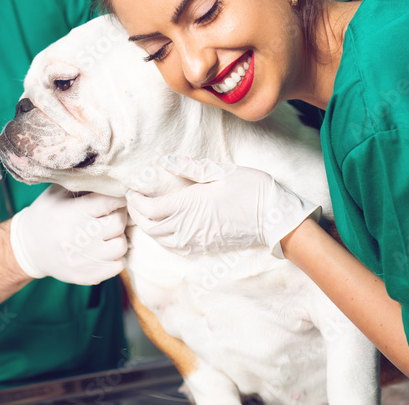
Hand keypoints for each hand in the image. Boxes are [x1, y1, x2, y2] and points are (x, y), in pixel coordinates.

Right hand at [9, 185, 127, 285]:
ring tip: (108, 232)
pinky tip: (104, 248)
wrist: (29, 248)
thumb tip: (111, 176)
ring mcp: (83, 260)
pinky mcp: (86, 276)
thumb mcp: (57, 192)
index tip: (116, 195)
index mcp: (71, 214)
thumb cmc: (47, 214)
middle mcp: (77, 238)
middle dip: (119, 215)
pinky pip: (117, 266)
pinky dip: (115, 256)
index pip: (109, 201)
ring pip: (121, 245)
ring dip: (117, 236)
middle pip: (118, 223)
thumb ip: (83, 184)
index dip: (117, 196)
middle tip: (112, 213)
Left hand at [126, 155, 319, 257]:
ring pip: (160, 240)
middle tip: (134, 199)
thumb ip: (190, 166)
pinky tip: (165, 227)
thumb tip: (164, 161)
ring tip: (146, 212)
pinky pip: (174, 247)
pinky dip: (162, 238)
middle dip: (136, 213)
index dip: (136, 201)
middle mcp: (189, 227)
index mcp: (190, 205)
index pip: (150, 209)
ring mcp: (197, 241)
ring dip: (148, 226)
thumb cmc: (251, 189)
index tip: (133, 190)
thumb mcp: (221, 170)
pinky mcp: (205, 247)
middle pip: (150, 227)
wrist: (275, 218)